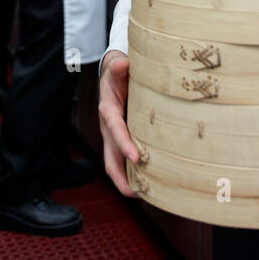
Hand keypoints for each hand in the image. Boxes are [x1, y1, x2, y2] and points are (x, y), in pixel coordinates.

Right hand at [98, 51, 138, 194]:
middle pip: (110, 159)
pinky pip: (123, 160)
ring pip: (115, 164)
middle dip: (121, 178)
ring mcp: (113, 137)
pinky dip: (133, 174)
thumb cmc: (118, 72)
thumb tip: (121, 64)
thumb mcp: (117, 66)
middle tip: (137, 193)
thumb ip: (119, 66)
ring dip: (127, 181)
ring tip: (147, 194)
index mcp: (108, 111)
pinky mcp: (120, 140)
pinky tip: (150, 183)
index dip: (125, 145)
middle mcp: (108, 128)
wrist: (112, 74)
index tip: (137, 159)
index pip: (116, 131)